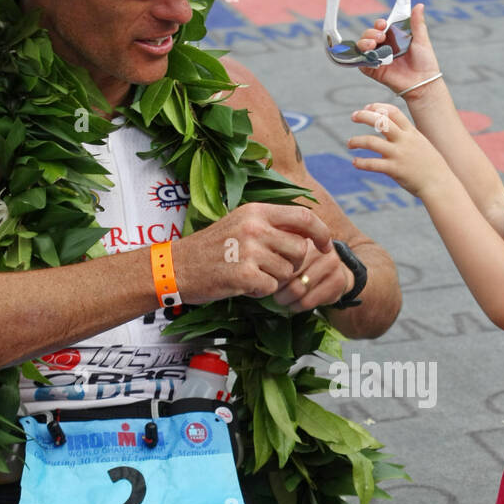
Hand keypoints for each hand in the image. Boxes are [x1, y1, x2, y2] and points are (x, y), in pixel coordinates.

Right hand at [172, 202, 333, 302]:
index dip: (321, 233)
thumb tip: (308, 233)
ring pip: (287, 272)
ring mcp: (250, 251)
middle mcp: (255, 227)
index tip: (326, 246)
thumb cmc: (211, 248)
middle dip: (292, 265)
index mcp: (256, 211)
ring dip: (274, 280)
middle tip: (270, 268)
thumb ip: (271, 225)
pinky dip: (260, 292)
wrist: (176, 267)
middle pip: (300, 250)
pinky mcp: (244, 275)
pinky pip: (271, 289)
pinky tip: (243, 284)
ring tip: (251, 274)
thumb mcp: (240, 223)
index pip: (304, 217)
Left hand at [271, 238, 352, 310]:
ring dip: (285, 299)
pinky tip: (294, 303)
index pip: (279, 256)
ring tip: (281, 298)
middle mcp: (319, 247)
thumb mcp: (289, 251)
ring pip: (297, 289)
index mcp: (303, 236)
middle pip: (287, 273)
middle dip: (276, 286)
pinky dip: (296, 306)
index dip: (270, 270)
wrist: (335, 273)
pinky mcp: (337, 281)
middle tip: (272, 290)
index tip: (266, 276)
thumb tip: (255, 268)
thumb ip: (273, 252)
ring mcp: (331, 263)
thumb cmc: (304, 264)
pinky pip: (308, 301)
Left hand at [348, 103, 451, 200]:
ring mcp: (399, 155)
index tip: (368, 107)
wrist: (440, 184)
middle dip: (364, 115)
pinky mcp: (394, 170)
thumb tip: (396, 132)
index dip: (378, 107)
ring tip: (350, 143)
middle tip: (353, 116)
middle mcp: (404, 141)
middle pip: (380, 121)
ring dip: (357, 141)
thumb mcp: (423, 145)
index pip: (393, 111)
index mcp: (411, 133)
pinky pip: (372, 164)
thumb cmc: (432, 166)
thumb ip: (409, 137)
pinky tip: (355, 162)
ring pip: (371, 142)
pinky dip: (361, 162)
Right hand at [356, 3, 440, 95]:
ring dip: (364, 42)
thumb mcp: (421, 39)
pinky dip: (362, 58)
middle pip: (369, 35)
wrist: (423, 82)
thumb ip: (417, 23)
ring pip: (362, 47)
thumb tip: (419, 6)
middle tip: (381, 36)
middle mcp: (384, 47)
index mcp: (393, 38)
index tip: (383, 23)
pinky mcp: (374, 71)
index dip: (379, 23)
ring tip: (373, 44)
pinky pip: (362, 63)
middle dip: (371, 32)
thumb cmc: (424, 62)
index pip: (380, 27)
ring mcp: (378, 59)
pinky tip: (370, 56)